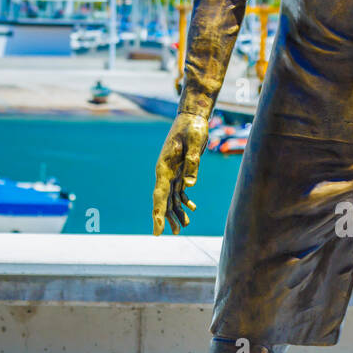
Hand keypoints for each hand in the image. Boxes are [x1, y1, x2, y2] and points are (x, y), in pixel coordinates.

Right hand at [153, 112, 208, 234]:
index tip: (157, 229)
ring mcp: (172, 171)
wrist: (192, 118)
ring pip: (171, 197)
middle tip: (170, 234)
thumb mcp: (195, 142)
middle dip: (165, 217)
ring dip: (176, 212)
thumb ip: (193, 162)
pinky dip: (184, 200)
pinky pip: (180, 189)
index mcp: (164, 167)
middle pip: (163, 199)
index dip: (158, 213)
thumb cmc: (192, 128)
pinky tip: (191, 208)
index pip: (159, 195)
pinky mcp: (180, 169)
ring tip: (183, 228)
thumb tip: (190, 185)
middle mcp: (165, 172)